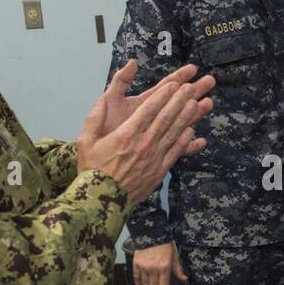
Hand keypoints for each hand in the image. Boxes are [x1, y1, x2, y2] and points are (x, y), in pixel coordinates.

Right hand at [77, 76, 214, 201]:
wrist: (102, 200)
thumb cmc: (92, 168)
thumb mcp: (86, 140)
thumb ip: (95, 117)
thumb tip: (104, 97)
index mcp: (126, 134)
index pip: (149, 109)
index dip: (164, 95)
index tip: (174, 84)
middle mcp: (143, 144)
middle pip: (166, 117)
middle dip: (180, 100)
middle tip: (191, 87)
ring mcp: (154, 158)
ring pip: (174, 132)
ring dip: (187, 117)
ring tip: (197, 103)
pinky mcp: (159, 170)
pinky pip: (176, 152)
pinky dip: (185, 140)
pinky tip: (193, 130)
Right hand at [133, 242, 185, 284]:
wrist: (152, 233)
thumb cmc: (165, 244)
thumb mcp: (175, 255)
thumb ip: (178, 269)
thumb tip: (185, 279)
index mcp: (164, 267)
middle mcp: (153, 268)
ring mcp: (144, 266)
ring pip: (144, 283)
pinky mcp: (136, 263)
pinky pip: (136, 277)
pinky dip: (138, 283)